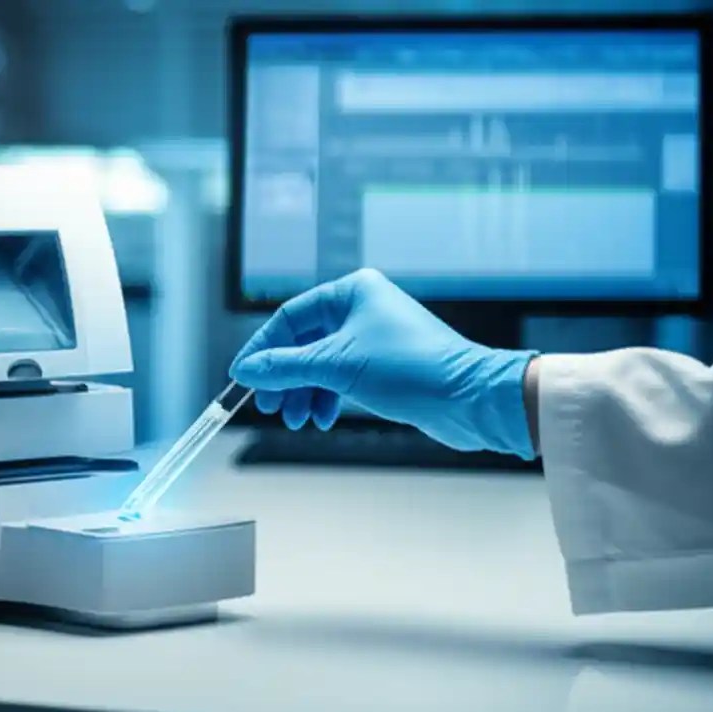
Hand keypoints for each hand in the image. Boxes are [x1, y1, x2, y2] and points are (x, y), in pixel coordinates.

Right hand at [229, 269, 537, 458]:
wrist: (468, 399)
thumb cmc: (413, 368)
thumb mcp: (336, 365)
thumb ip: (285, 367)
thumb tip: (247, 370)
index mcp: (352, 291)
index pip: (289, 317)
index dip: (263, 348)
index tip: (244, 376)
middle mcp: (362, 309)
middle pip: (302, 343)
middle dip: (284, 378)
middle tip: (269, 405)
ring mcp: (373, 338)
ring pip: (320, 365)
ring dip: (304, 393)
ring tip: (297, 419)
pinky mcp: (383, 367)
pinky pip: (339, 379)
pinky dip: (326, 398)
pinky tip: (321, 418)